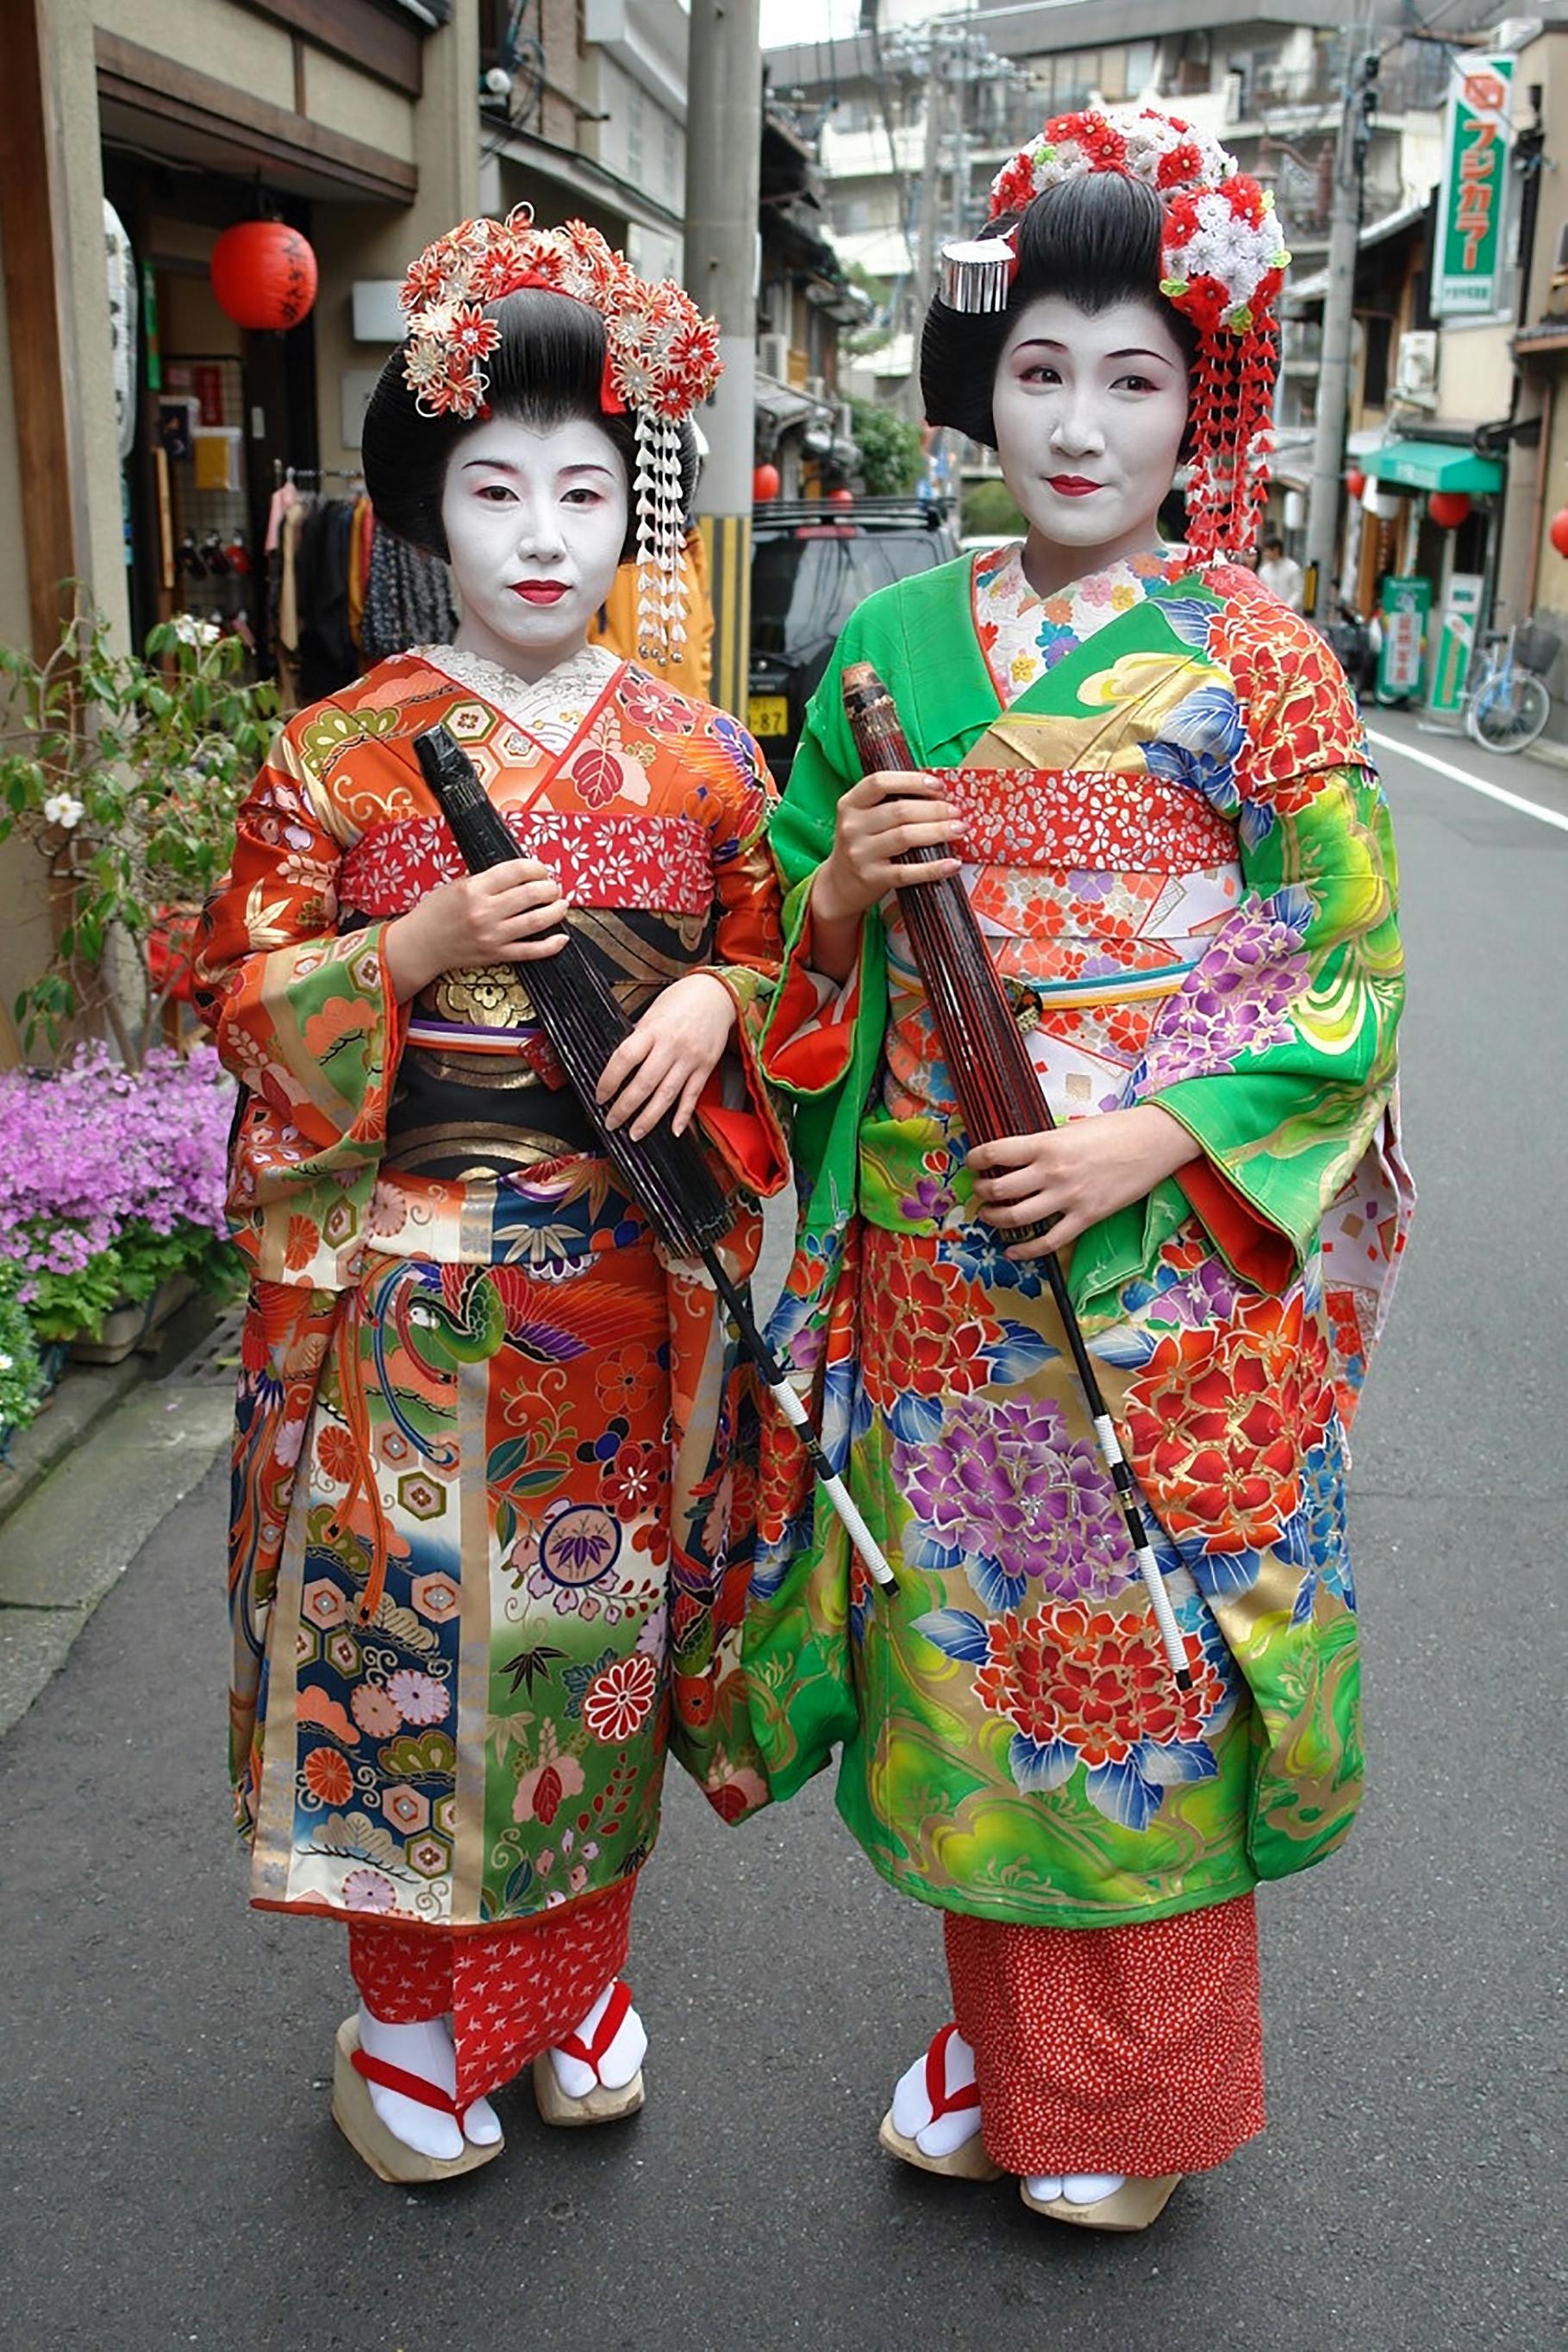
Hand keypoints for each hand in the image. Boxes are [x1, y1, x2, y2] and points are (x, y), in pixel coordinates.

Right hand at [385, 859, 570, 1002]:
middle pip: (532, 894)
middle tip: (554, 887)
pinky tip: (561, 937)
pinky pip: (531, 951)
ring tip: (561, 904)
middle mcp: (485, 912)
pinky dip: (551, 945)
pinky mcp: (496, 955)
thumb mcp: (456, 886)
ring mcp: (493, 935)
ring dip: (556, 910)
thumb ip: (485, 880)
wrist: (421, 946)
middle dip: (550, 888)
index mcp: (474, 889)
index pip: (516, 871)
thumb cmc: (435, 914)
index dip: (536, 867)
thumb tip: (519, 875)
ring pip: (537, 920)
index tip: (541, 869)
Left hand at [595, 972, 737, 1140]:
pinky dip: (683, 1115)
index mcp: (653, 1030)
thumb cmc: (682, 1000)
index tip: (600, 1095)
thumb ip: (640, 1039)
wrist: (718, 994)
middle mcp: (671, 1046)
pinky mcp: (705, 1067)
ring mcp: (690, 1059)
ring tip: (635, 1134)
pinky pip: (692, 1096)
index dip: (609, 1081)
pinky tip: (674, 1131)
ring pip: (666, 1095)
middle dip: (624, 1108)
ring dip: (649, 1119)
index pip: (625, 1059)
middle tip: (611, 1122)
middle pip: (644, 1083)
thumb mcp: (653, 1013)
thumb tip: (623, 1066)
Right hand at [812, 770, 961, 926]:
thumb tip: (937, 792)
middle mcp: (852, 827)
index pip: (879, 783)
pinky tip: (953, 864)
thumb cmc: (862, 844)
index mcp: (850, 804)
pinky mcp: (872, 878)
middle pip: (900, 811)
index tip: (937, 786)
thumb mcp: (864, 818)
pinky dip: (934, 868)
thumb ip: (889, 803)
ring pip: (905, 837)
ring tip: (960, 829)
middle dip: (934, 809)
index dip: (911, 781)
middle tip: (957, 812)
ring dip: (938, 831)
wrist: (840, 885)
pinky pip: (908, 872)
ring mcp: (861, 853)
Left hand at [967, 1104, 1202, 1259]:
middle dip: (982, 1192)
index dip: (976, 1159)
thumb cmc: (1115, 1129)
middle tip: (981, 1191)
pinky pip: (1048, 1241)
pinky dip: (1025, 1250)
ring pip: (1017, 1218)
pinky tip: (1012, 1251)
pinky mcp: (1086, 1218)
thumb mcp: (1072, 1128)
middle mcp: (1052, 1172)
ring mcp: (1069, 1198)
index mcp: (1046, 1143)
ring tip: (989, 1216)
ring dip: (996, 1219)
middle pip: (1000, 1189)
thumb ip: (1044, 1144)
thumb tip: (1019, 1157)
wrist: (1154, 1142)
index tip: (972, 1162)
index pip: (996, 1152)